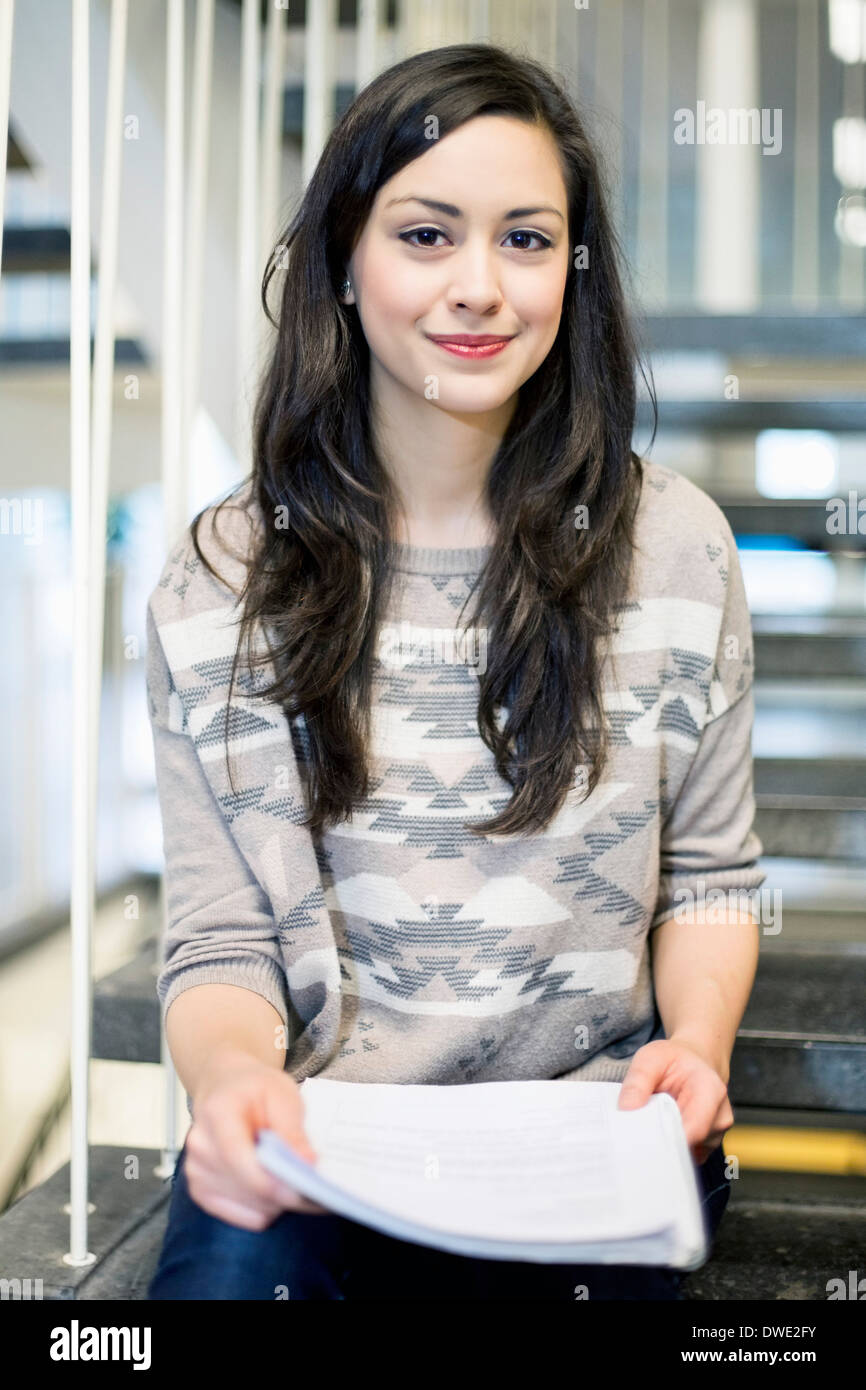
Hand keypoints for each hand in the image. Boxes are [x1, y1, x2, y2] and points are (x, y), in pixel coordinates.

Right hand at [185, 1046, 330, 1228]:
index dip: (273, 1182)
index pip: (238, 1159)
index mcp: (217, 1114)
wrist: (226, 1087)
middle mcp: (200, 1146)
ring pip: (252, 1208)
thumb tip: (307, 1163)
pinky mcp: (201, 1191)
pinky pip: (245, 1217)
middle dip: (285, 1191)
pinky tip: (273, 1184)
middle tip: (313, 1181)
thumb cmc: (255, 1089)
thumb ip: (292, 1130)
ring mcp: (196, 1172)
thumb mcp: (282, 1094)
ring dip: (278, 1200)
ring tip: (289, 1173)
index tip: (306, 1191)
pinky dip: (266, 1208)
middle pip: (248, 1189)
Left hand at [617, 1038, 733, 1163]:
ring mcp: (715, 1135)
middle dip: (660, 1141)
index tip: (640, 1138)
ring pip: (685, 1154)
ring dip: (664, 1143)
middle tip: (637, 1131)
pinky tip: (660, 1131)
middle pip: (688, 1145)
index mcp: (711, 1091)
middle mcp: (720, 1117)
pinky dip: (669, 1148)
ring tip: (652, 1122)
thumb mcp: (650, 1058)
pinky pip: (685, 1157)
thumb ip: (638, 1080)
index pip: (694, 1129)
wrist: (693, 1063)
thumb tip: (627, 1110)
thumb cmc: (673, 1060)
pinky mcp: (706, 1146)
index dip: (666, 1138)